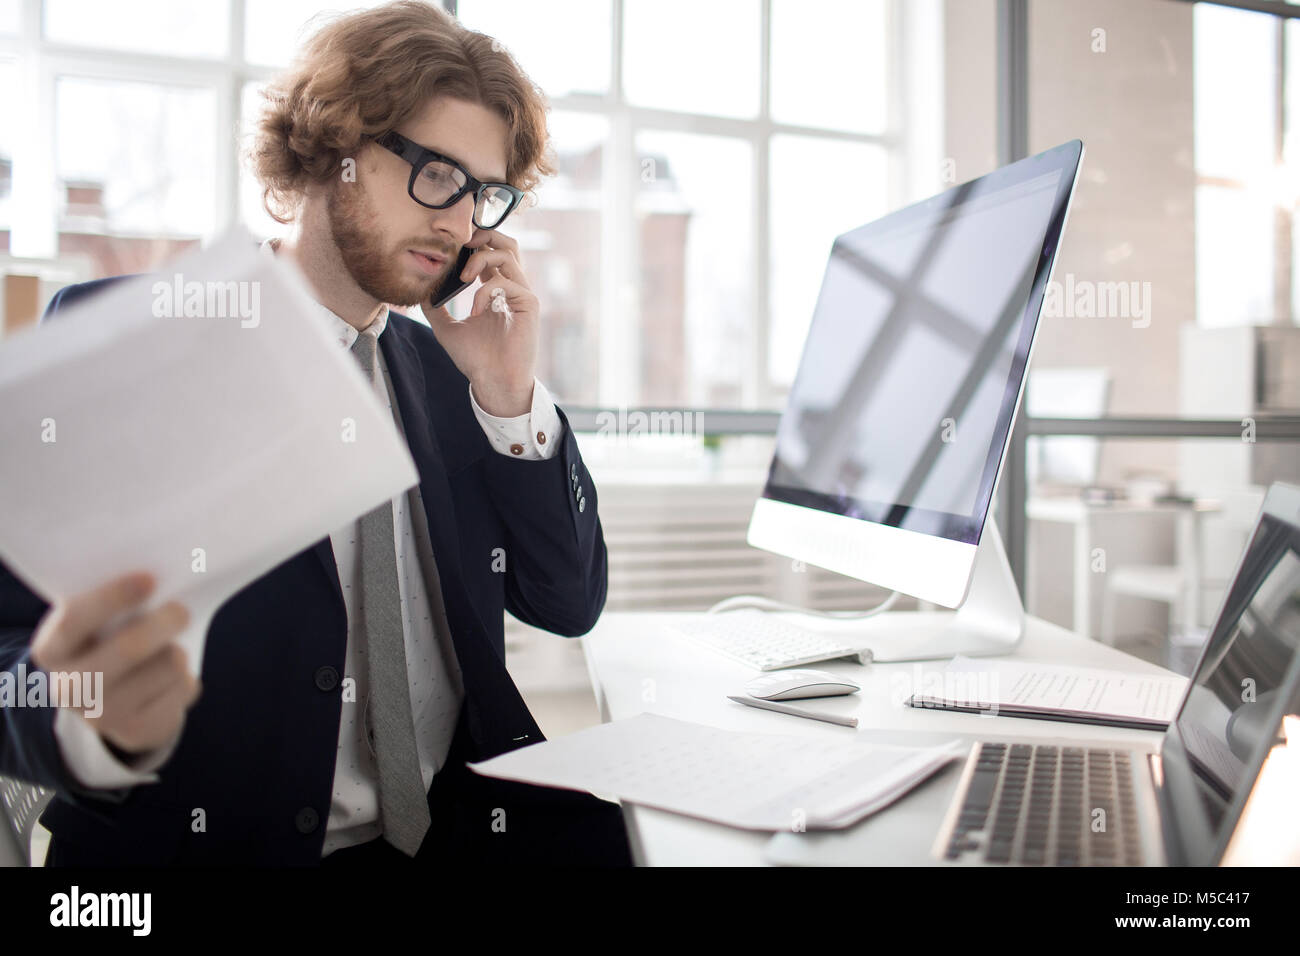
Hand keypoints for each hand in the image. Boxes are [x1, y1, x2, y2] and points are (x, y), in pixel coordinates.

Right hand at [30, 571, 200, 756]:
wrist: (110, 703)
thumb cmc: (107, 643)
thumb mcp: (96, 623)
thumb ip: (112, 602)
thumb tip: (163, 576)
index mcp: (51, 650)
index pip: (74, 621)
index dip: (113, 598)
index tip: (149, 579)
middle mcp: (69, 688)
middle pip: (128, 649)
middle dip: (162, 623)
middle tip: (182, 609)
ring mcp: (103, 716)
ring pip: (167, 666)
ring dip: (179, 650)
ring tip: (169, 650)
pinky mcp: (138, 731)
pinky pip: (183, 689)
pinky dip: (186, 677)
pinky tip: (170, 680)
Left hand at [424, 228, 538, 416]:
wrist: (493, 382)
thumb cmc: (475, 359)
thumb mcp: (446, 328)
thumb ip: (435, 307)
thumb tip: (419, 289)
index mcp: (495, 290)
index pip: (489, 251)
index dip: (472, 243)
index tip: (450, 247)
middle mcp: (511, 287)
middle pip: (506, 242)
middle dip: (483, 235)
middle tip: (461, 246)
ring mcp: (522, 294)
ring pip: (508, 253)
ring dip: (480, 259)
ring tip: (463, 278)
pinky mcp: (529, 304)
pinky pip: (505, 282)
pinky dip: (485, 292)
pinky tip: (476, 311)